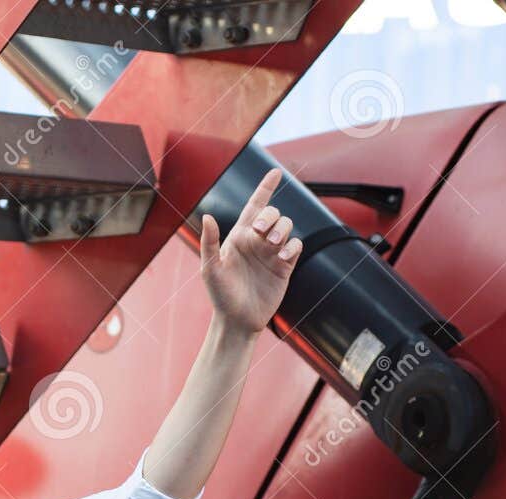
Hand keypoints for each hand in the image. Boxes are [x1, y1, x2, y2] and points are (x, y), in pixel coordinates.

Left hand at [199, 167, 302, 337]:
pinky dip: (292, 246)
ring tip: (272, 245)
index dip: (265, 188)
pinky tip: (282, 257)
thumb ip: (209, 242)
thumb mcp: (210, 268)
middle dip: (270, 216)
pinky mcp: (285, 266)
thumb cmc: (220, 295)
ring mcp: (272, 253)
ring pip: (287, 226)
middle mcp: (257, 241)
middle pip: (273, 213)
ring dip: (282, 229)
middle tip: (261, 232)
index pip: (254, 206)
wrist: (237, 320)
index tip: (275, 172)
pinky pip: (296, 246)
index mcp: (239, 236)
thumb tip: (209, 216)